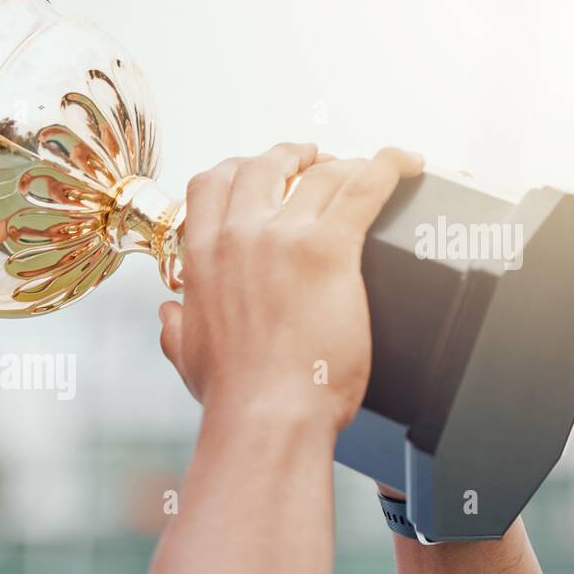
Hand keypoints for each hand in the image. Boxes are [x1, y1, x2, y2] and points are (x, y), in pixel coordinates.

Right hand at [159, 143, 422, 431]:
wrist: (266, 417)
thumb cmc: (232, 396)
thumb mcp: (187, 356)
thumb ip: (175, 328)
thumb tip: (167, 313)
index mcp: (202, 258)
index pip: (210, 184)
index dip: (236, 170)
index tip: (257, 173)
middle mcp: (238, 236)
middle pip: (262, 165)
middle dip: (289, 156)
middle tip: (312, 162)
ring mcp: (283, 238)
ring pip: (318, 173)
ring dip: (342, 164)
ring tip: (363, 168)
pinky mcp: (328, 249)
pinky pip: (364, 187)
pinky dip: (387, 166)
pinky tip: (406, 163)